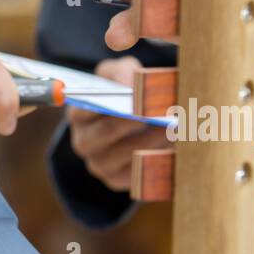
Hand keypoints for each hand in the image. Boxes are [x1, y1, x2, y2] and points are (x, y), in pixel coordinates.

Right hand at [66, 57, 170, 192]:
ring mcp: (99, 165)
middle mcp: (83, 143)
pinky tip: (176, 146)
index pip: (86, 108)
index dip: (112, 103)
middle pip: (107, 132)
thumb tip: (131, 87)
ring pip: (126, 154)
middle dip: (136, 121)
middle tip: (161, 111)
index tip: (137, 98)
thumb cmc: (119, 92)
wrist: (124, 121)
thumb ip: (122, 72)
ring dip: (153, 140)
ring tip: (176, 127)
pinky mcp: (116, 181)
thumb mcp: (116, 73)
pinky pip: (139, 174)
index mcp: (78, 114)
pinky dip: (159, 159)